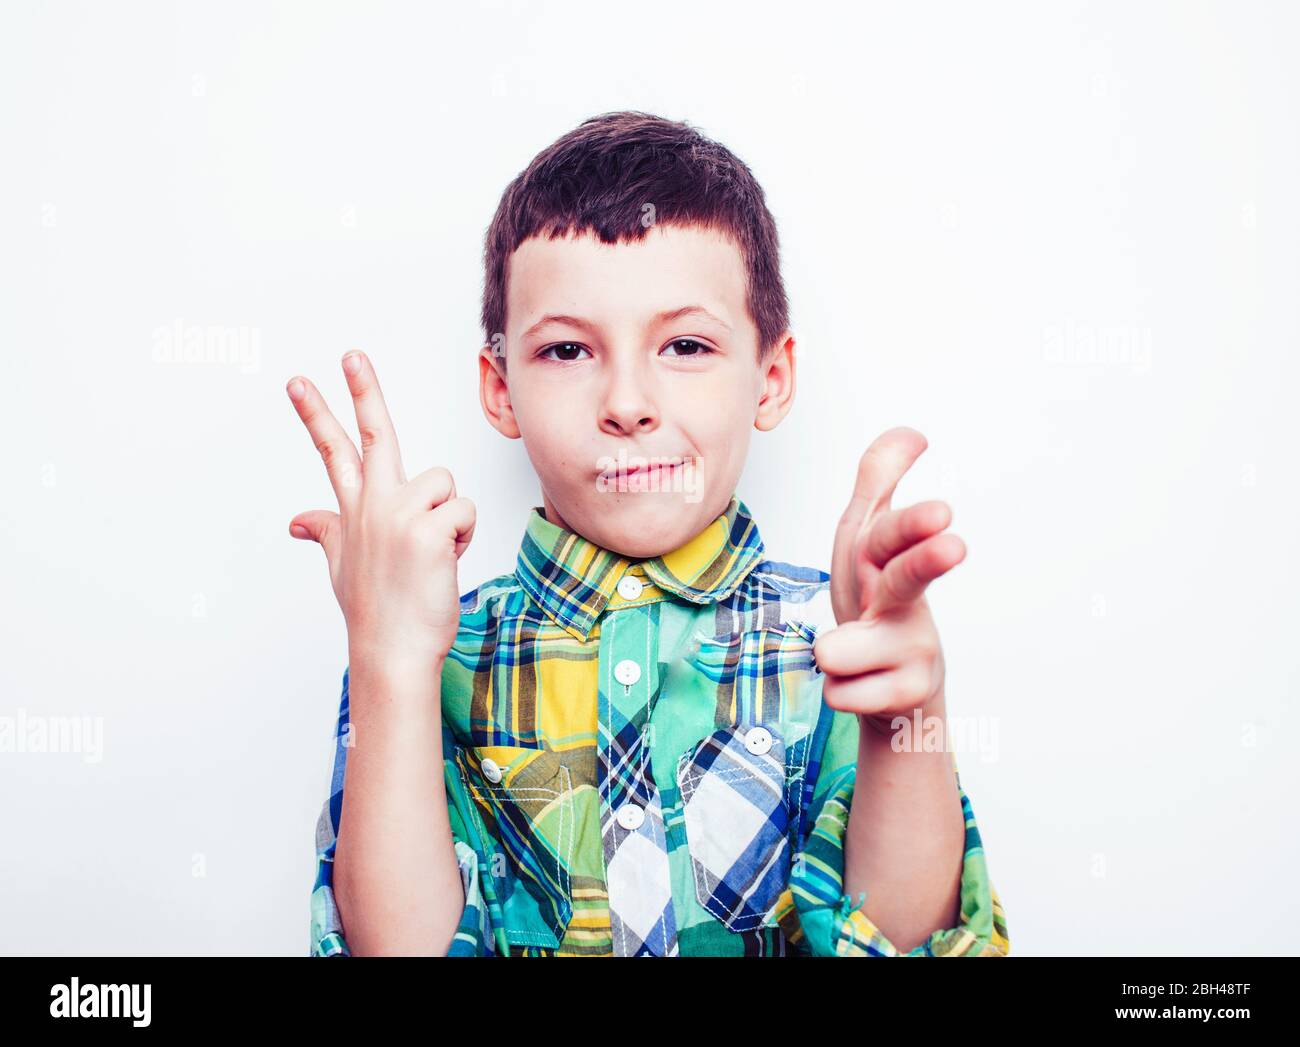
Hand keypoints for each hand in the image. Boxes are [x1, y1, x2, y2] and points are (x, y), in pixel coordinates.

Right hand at [286, 350, 475, 663]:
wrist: (392, 650)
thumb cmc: (377, 610)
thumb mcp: (343, 567)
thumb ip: (327, 531)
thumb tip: (298, 521)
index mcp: (354, 510)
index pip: (332, 452)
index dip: (316, 414)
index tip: (301, 381)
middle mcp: (373, 506)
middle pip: (373, 434)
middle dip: (363, 391)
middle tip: (353, 354)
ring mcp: (397, 516)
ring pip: (444, 483)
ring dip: (449, 517)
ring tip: (434, 552)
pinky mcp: (427, 530)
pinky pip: (464, 511)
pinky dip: (464, 537)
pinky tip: (446, 561)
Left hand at [815, 427, 964, 730]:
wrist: (894, 689)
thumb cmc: (875, 602)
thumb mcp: (865, 542)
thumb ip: (879, 483)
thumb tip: (910, 433)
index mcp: (886, 560)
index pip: (893, 533)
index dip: (913, 523)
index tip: (943, 512)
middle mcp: (905, 600)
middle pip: (909, 575)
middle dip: (927, 557)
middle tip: (954, 543)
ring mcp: (912, 648)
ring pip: (842, 649)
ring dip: (834, 653)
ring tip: (851, 655)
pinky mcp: (906, 695)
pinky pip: (840, 692)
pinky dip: (840, 693)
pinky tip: (863, 686)